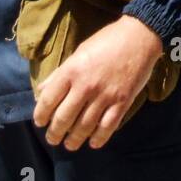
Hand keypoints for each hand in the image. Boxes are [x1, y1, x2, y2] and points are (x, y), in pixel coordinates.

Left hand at [33, 15, 164, 150]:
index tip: (40, 123)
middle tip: (53, 139)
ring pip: (84, 126)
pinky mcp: (123, 101)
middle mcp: (85, 86)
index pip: (48, 100)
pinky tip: (94, 143)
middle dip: (55, 133)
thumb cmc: (107, 41)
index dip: (41, 115)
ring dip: (74, 139)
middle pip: (64, 118)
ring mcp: (105, 95)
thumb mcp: (78, 52)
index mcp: (71, 71)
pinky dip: (99, 138)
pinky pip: (108, 126)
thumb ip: (60, 73)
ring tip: (70, 144)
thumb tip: (42, 92)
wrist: (140, 36)